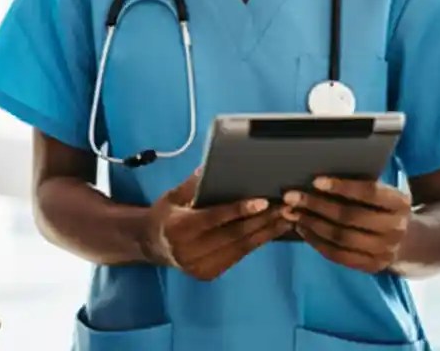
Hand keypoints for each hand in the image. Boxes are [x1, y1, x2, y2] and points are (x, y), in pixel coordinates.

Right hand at [143, 170, 290, 280]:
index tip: (263, 202)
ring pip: (240, 248)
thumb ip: (194, 184)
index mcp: (178, 228)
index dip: (238, 210)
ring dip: (266, 233)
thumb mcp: (174, 195)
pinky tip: (272, 231)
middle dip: (262, 221)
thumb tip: (214, 165)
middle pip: (232, 235)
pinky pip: (238, 256)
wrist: (152, 245)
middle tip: (285, 207)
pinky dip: (257, 243)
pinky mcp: (209, 274)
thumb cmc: (166, 214)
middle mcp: (188, 251)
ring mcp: (199, 266)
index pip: (213, 218)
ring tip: (288, 219)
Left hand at [281, 177, 410, 273]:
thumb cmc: (385, 208)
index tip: (316, 180)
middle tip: (291, 197)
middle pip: (350, 217)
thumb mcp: (384, 193)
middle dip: (317, 205)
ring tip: (292, 212)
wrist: (411, 242)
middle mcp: (395, 228)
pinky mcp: (371, 267)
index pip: (369, 192)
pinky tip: (302, 229)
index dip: (342, 186)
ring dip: (312, 224)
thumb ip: (362, 186)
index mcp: (400, 203)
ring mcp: (384, 251)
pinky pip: (338, 255)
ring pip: (341, 238)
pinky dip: (316, 241)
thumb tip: (318, 179)